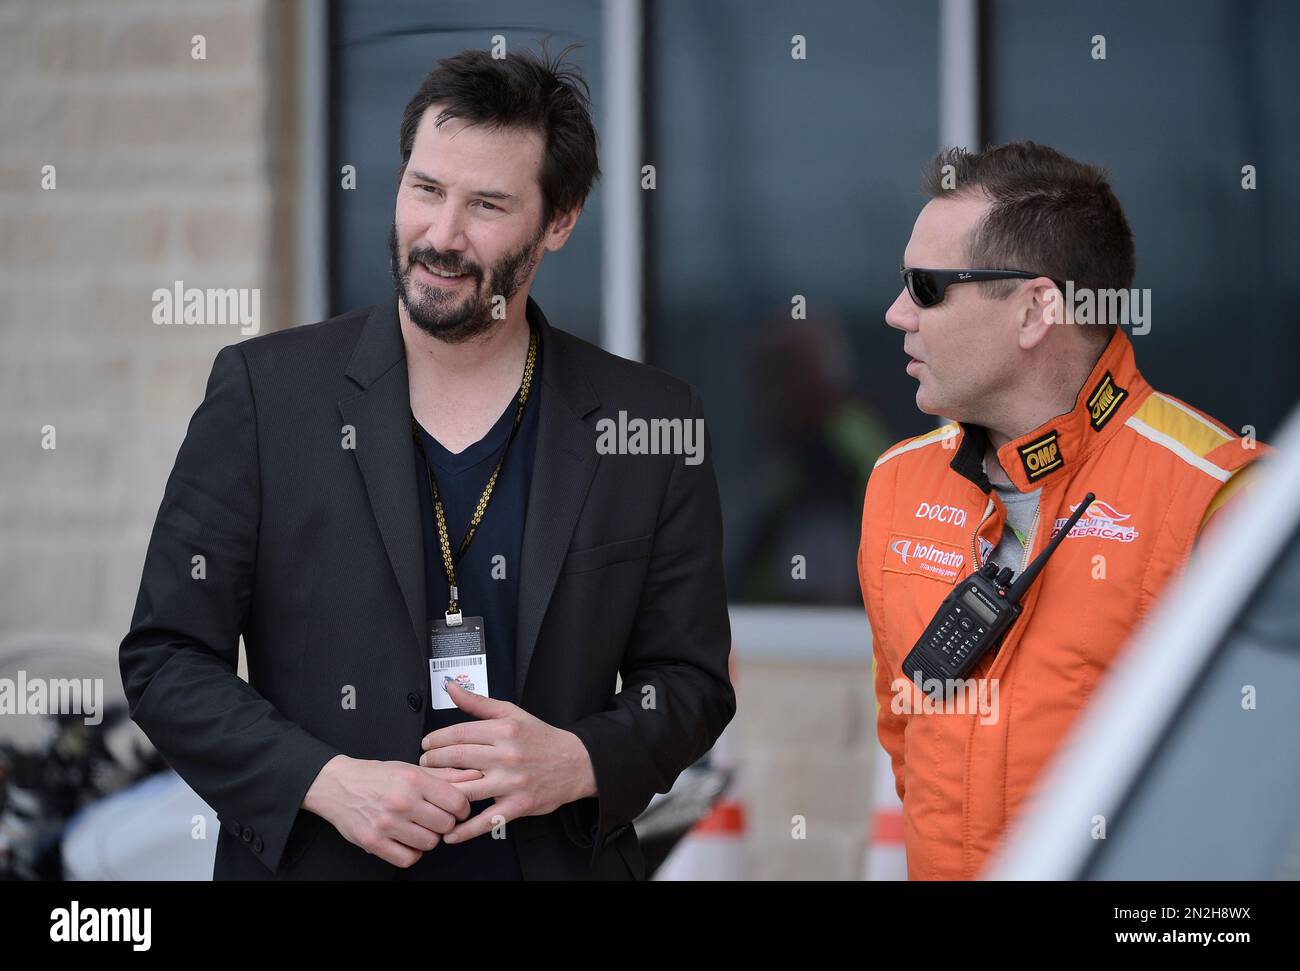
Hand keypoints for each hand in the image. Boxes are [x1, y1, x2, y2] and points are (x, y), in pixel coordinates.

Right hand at [303, 754, 483, 867]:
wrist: (337, 785)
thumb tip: (475, 776)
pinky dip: (412, 852)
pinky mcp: (373, 842)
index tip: (456, 809)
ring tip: (418, 827)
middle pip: (445, 825)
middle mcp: (401, 801)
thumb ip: (444, 775)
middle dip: (445, 823)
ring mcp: (386, 823)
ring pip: (429, 843)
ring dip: (428, 837)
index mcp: (413, 780)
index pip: (456, 802)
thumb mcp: (411, 769)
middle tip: (435, 817)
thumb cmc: (376, 776)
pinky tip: (406, 840)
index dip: (462, 808)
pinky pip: (408, 858)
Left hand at [418, 681, 596, 844]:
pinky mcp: (518, 806)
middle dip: (432, 763)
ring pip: (466, 789)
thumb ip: (478, 703)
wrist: (576, 762)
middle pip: (456, 759)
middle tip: (424, 765)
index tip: (426, 745)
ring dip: (442, 792)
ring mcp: (512, 782)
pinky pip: (486, 821)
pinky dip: (465, 830)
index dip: (435, 740)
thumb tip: (451, 687)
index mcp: (504, 730)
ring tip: (431, 791)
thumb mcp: (512, 713)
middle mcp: (507, 755)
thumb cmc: (540, 738)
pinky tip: (450, 833)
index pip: (458, 734)